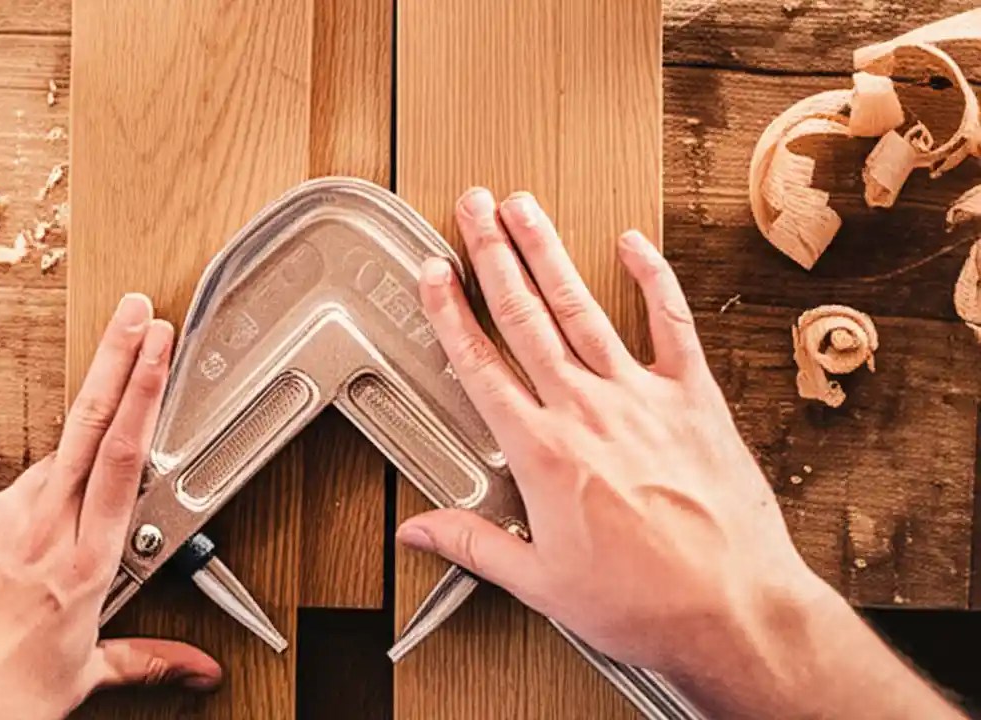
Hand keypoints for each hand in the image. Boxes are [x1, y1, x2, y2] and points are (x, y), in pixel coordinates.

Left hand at [0, 294, 220, 719]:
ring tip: (63, 531)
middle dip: (118, 357)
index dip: (144, 392)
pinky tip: (10, 564)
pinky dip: (15, 523)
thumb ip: (147, 658)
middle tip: (138, 311)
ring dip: (66, 474)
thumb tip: (198, 670)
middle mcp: (36, 529)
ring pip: (44, 471)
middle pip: (86, 423)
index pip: (122, 456)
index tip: (160, 350)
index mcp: (82, 563)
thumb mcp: (83, 676)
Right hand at [395, 188, 956, 716]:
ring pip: (582, 308)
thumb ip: (471, 543)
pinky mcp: (694, 398)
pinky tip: (634, 245)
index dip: (451, 313)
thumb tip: (417, 532)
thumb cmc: (643, 601)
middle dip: (492, 254)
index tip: (434, 275)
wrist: (731, 609)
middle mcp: (587, 411)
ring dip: (549, 253)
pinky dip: (653, 280)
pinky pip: (671, 324)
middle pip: (525, 317)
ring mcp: (642, 397)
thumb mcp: (539, 582)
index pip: (481, 366)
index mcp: (543, 453)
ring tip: (526, 207)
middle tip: (473, 206)